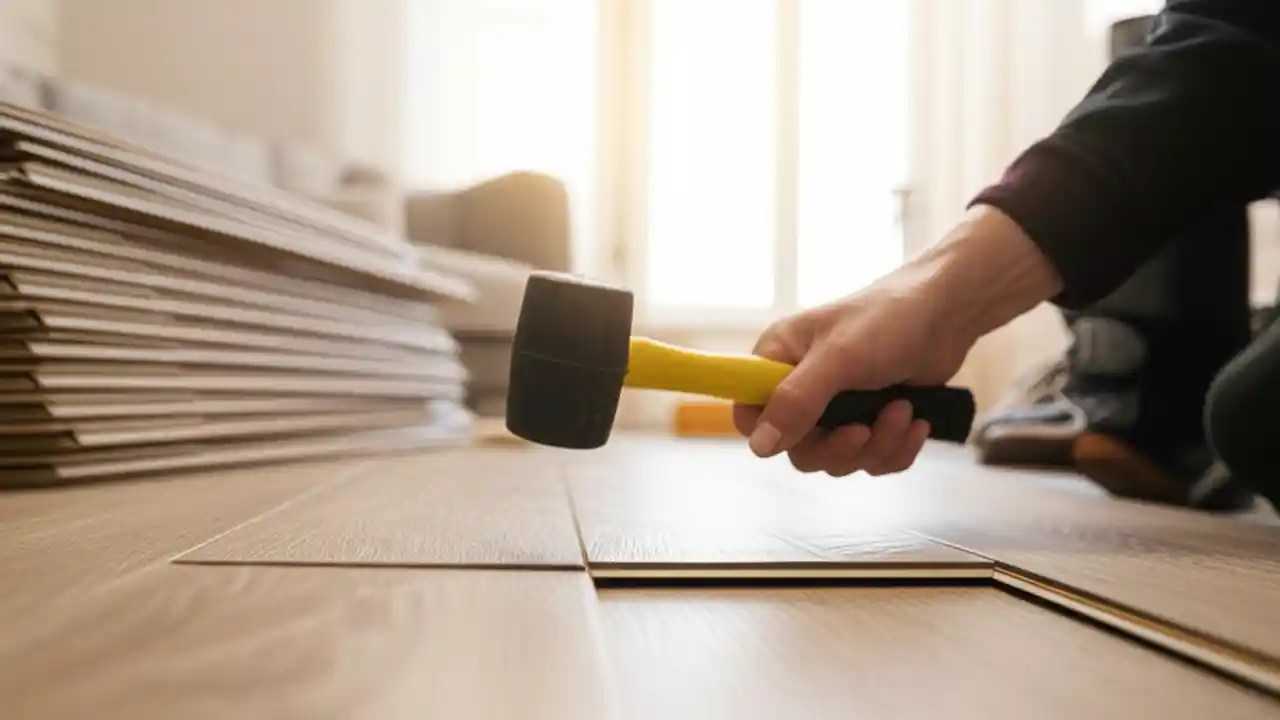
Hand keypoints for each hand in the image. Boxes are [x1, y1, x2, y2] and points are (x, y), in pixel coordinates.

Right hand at [734, 205, 1061, 475]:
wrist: (950, 312)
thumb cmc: (889, 319)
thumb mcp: (838, 358)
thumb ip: (796, 402)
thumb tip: (759, 447)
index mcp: (779, 360)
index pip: (750, 413)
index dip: (771, 434)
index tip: (807, 434)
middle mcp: (802, 385)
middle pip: (798, 449)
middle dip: (839, 447)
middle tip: (865, 429)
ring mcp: (838, 406)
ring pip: (839, 459)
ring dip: (876, 445)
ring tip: (903, 411)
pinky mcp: (872, 419)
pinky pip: (872, 459)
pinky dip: (896, 448)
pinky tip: (916, 422)